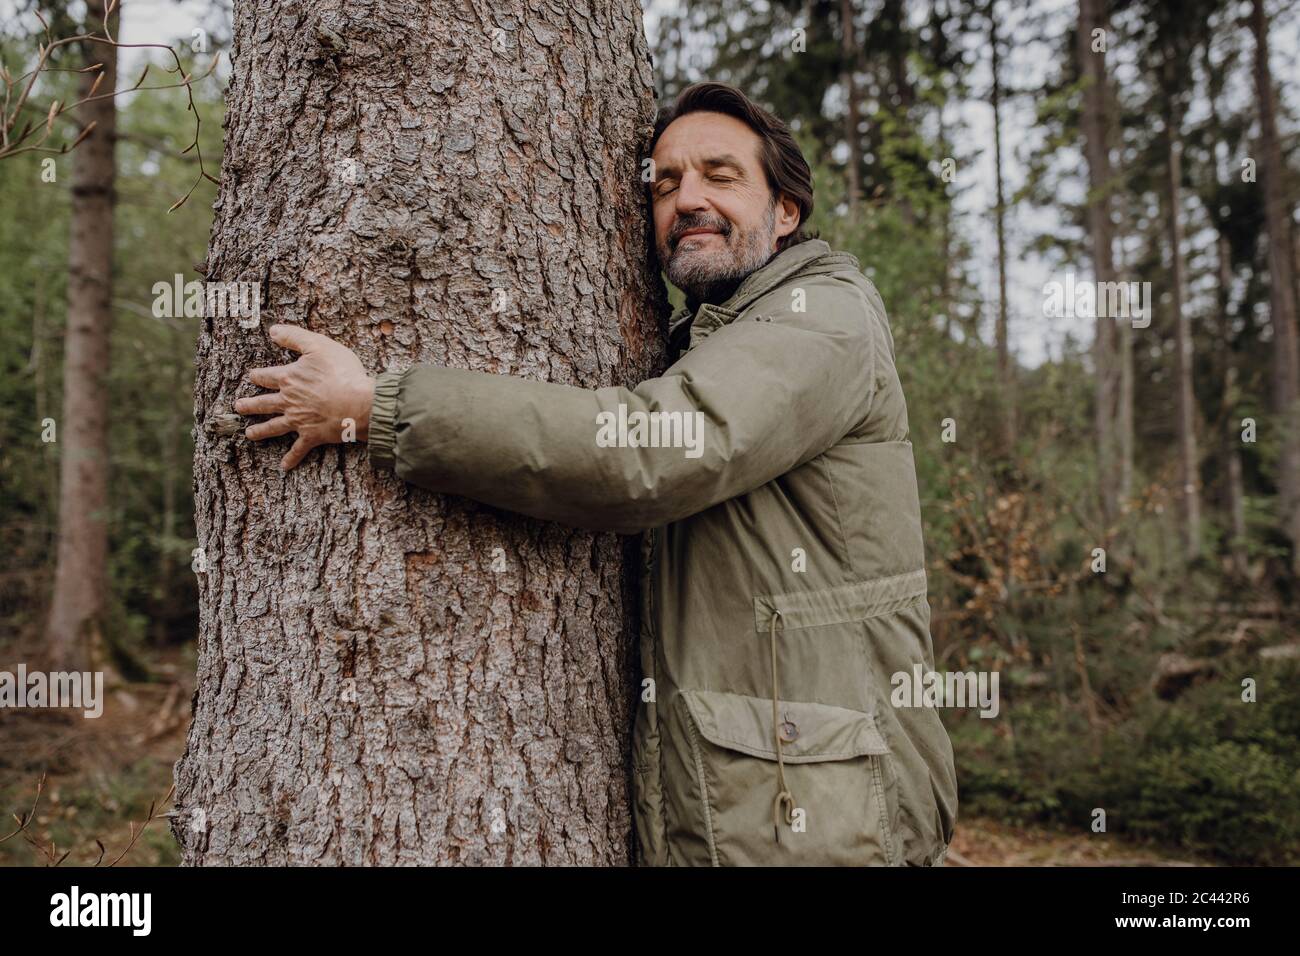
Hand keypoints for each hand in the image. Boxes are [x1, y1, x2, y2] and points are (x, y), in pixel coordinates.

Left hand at [237, 324, 375, 469]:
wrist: (358, 403)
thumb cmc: (342, 372)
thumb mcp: (319, 345)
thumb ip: (294, 337)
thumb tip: (273, 331)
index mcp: (288, 378)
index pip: (266, 376)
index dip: (257, 375)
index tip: (252, 376)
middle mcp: (288, 401)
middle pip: (263, 403)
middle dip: (249, 405)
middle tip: (238, 407)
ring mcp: (298, 421)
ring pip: (273, 426)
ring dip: (260, 431)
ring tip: (249, 434)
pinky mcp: (311, 436)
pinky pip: (298, 449)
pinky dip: (291, 459)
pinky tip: (283, 467)